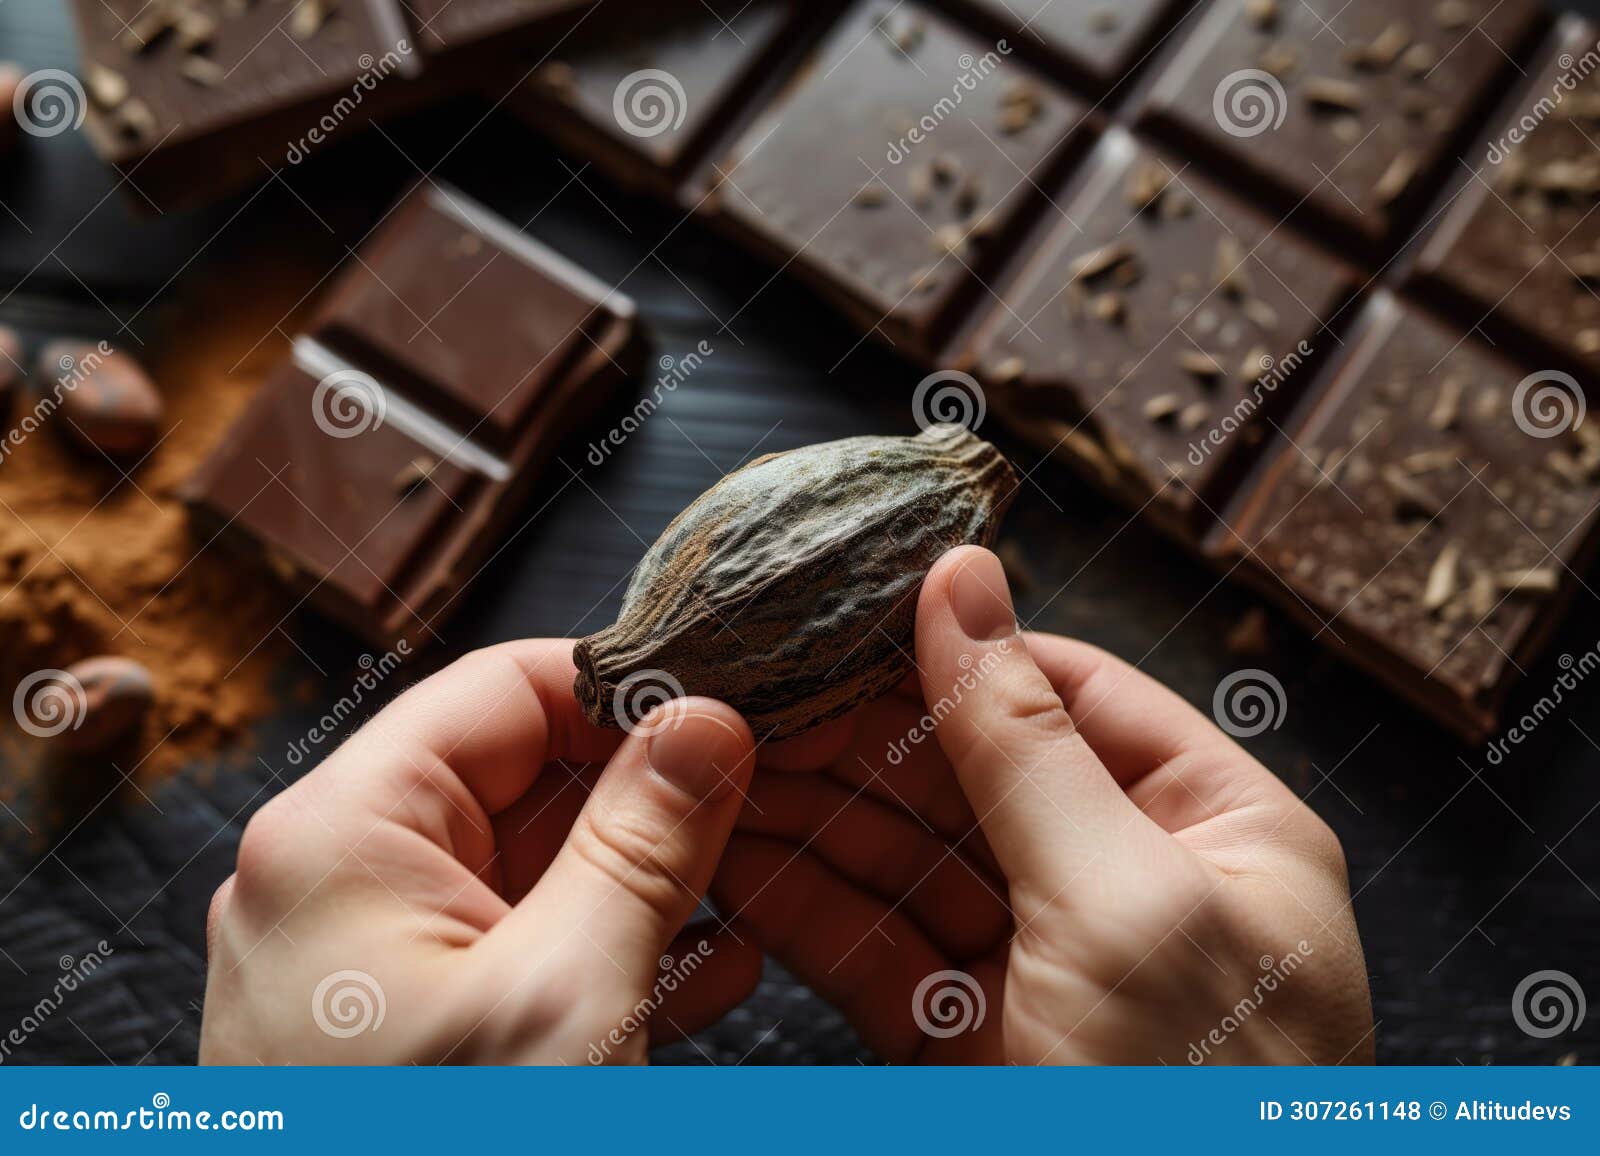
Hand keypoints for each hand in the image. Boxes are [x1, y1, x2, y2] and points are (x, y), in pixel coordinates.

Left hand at [200, 641, 760, 1063]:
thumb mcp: (571, 996)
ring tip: (755, 880)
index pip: (505, 690)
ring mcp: (362, 958)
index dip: (629, 685)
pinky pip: (513, 943)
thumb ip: (645, 839)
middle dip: (650, 788)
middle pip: (519, 773)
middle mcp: (334, 879)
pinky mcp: (398, 1025)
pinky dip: (605, 943)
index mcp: (340, 835)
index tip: (736, 704)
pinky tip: (707, 965)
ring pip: (528, 863)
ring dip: (644, 871)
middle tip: (768, 794)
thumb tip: (710, 718)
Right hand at [711, 545, 1374, 1063]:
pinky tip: (731, 867)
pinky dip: (806, 912)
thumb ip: (1022, 739)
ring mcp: (1049, 968)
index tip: (843, 614)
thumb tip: (961, 578)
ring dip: (813, 820)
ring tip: (712, 770)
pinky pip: (880, 951)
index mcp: (1219, 829)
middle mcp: (1136, 887)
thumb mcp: (1121, 903)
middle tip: (748, 696)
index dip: (956, 649)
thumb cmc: (1196, 1108)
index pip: (1073, 694)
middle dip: (859, 741)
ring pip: (911, 863)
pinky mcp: (974, 1042)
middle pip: (975, 773)